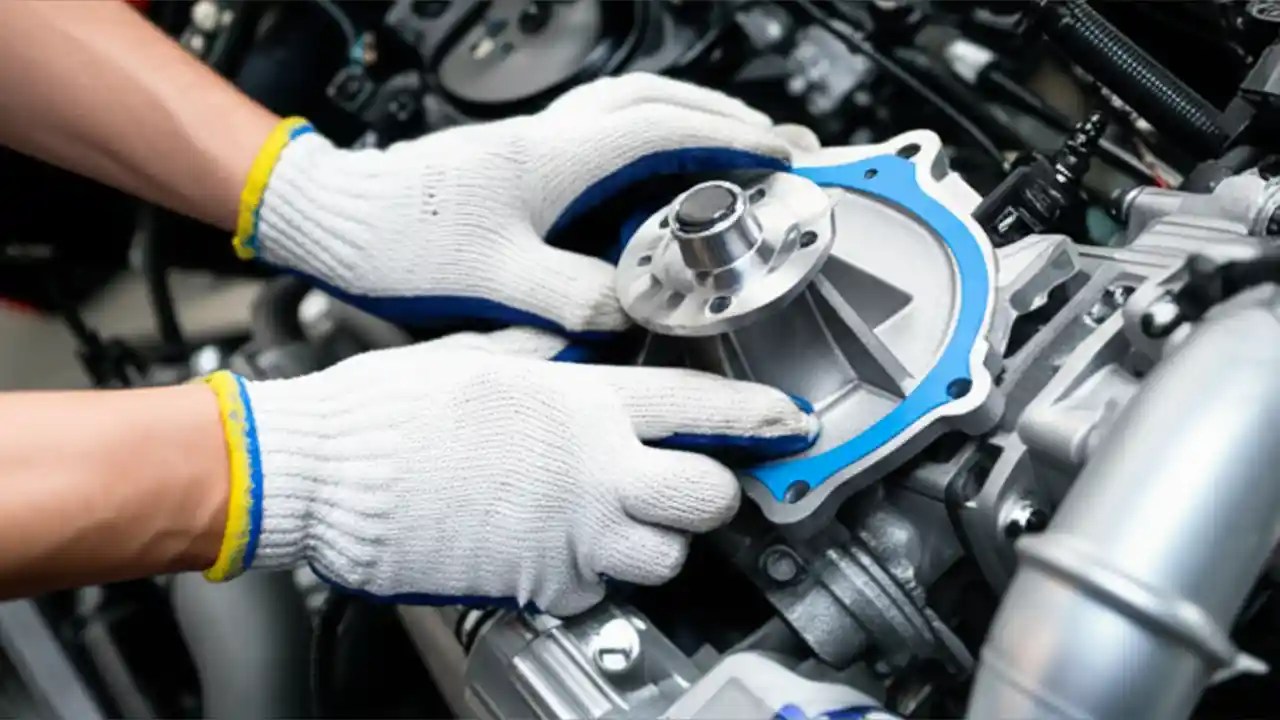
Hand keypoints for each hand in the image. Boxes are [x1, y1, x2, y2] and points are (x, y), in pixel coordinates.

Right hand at [204, 328, 817, 615]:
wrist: (324, 473)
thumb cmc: (387, 408)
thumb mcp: (479, 354)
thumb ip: (547, 359)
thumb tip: (577, 358)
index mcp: (581, 404)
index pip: (702, 410)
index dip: (759, 419)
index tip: (790, 426)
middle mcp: (590, 471)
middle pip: (708, 499)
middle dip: (714, 493)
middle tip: (693, 481)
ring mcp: (567, 534)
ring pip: (666, 557)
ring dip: (658, 541)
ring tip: (624, 519)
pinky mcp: (537, 583)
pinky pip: (599, 590)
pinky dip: (595, 575)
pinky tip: (562, 548)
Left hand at [252, 74, 794, 334]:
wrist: (337, 216)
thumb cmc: (399, 243)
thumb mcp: (490, 281)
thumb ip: (566, 297)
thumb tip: (629, 311)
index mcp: (551, 159)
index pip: (662, 130)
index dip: (730, 141)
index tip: (780, 155)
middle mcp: (547, 138)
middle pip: (654, 100)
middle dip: (723, 117)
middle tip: (772, 143)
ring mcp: (531, 141)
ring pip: (627, 103)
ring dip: (685, 114)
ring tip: (726, 144)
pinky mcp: (517, 156)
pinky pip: (599, 125)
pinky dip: (643, 131)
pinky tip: (648, 170)